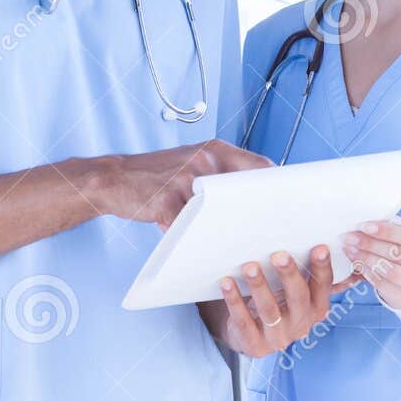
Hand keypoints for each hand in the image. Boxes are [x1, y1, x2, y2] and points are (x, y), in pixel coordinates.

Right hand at [95, 139, 272, 229]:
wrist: (113, 179)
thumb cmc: (158, 179)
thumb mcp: (191, 165)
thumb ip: (219, 177)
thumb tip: (256, 204)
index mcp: (214, 151)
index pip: (260, 166)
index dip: (276, 188)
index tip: (287, 208)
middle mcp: (204, 160)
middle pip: (246, 190)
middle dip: (259, 213)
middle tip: (271, 232)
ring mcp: (185, 180)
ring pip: (220, 213)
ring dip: (229, 231)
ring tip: (236, 246)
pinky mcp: (167, 201)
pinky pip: (191, 228)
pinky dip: (196, 241)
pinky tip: (200, 250)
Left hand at [216, 246, 333, 357]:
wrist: (249, 336)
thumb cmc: (275, 304)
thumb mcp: (291, 292)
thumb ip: (302, 273)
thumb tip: (308, 235)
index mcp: (315, 309)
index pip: (322, 287)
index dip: (322, 268)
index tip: (319, 248)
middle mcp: (301, 325)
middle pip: (298, 298)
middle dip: (289, 275)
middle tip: (280, 255)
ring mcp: (278, 338)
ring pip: (269, 310)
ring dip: (259, 286)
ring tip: (250, 267)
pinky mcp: (255, 345)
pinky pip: (244, 321)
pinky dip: (235, 301)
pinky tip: (228, 283)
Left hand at [337, 218, 400, 310]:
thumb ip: (395, 229)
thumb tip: (368, 224)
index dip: (387, 231)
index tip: (364, 226)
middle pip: (400, 253)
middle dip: (372, 244)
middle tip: (351, 237)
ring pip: (392, 271)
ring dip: (367, 258)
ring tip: (350, 249)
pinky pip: (384, 284)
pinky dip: (367, 272)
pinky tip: (357, 263)